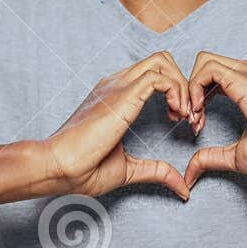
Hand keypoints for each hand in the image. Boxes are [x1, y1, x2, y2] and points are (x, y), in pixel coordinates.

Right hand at [42, 52, 192, 199]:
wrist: (58, 167)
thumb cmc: (83, 169)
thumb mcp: (129, 169)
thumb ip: (156, 171)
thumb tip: (182, 186)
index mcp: (116, 96)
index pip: (153, 74)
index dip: (175, 93)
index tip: (180, 121)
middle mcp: (117, 85)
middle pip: (161, 60)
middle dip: (184, 83)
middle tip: (188, 115)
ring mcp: (118, 86)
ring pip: (162, 61)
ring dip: (182, 85)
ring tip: (183, 115)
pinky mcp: (122, 95)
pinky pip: (159, 76)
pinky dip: (176, 91)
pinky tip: (175, 114)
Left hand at [183, 52, 246, 188]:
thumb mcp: (237, 154)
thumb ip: (211, 156)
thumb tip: (190, 173)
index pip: (217, 75)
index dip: (200, 96)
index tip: (198, 125)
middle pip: (208, 63)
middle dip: (191, 89)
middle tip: (192, 120)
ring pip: (205, 61)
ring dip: (190, 89)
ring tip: (195, 118)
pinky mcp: (245, 79)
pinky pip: (208, 69)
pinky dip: (194, 88)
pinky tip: (199, 112)